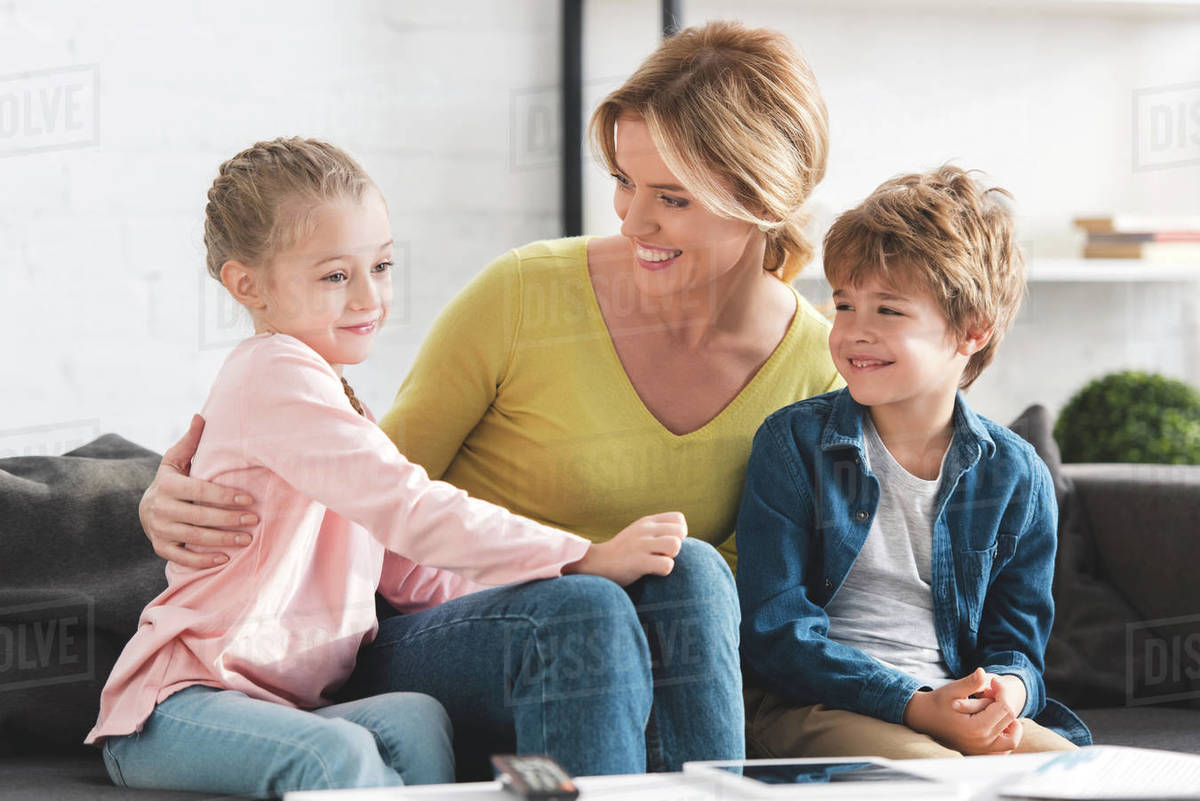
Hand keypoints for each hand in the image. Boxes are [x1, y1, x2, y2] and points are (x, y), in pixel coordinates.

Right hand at [139, 414, 257, 567]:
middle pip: (200, 516)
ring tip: (247, 539)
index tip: (250, 499)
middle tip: (254, 520)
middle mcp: (161, 508)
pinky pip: (182, 558)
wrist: (146, 508)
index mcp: (167, 485)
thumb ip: (190, 441)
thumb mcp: (175, 460)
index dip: (225, 496)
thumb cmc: (172, 480)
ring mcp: (160, 530)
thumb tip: (201, 415)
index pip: (200, 491)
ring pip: (194, 538)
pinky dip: (203, 560)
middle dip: (229, 519)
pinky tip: (224, 559)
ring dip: (222, 540)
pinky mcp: (161, 548)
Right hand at [563, 512, 686, 585]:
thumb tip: (682, 537)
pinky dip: (664, 571)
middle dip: (676, 546)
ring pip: (675, 545)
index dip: (679, 533)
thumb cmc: (623, 552)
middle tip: (662, 555)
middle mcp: (644, 530)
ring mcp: (641, 545)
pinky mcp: (638, 562)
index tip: (666, 544)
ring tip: (658, 561)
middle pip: (680, 532)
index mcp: (647, 521)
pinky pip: (667, 565)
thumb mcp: (639, 533)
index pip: (679, 519)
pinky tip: (652, 571)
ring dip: (671, 557)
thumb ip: (658, 530)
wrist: (597, 563)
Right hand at [903, 668, 1022, 754]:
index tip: (993, 681)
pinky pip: (1003, 750)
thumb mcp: (953, 690)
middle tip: (991, 692)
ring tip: (999, 709)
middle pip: (1009, 720)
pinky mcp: (980, 752)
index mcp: (976, 728)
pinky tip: (998, 724)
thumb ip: (971, 683)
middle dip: (1004, 702)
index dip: (1002, 690)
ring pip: (1012, 739)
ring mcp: (981, 750)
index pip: (1004, 708)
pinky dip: (1006, 737)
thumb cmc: (938, 702)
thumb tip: (983, 672)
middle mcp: (982, 743)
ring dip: (1011, 724)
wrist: (924, 717)